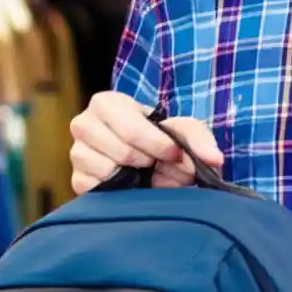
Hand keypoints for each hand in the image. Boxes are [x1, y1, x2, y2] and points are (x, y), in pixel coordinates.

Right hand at [68, 91, 223, 193]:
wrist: (147, 161)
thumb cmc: (161, 139)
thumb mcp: (184, 132)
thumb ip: (200, 140)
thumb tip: (214, 159)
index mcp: (106, 103)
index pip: (131, 128)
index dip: (157, 144)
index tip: (173, 153)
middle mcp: (84, 124)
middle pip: (121, 151)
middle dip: (148, 161)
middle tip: (157, 163)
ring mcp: (77, 153)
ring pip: (107, 170)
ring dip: (134, 176)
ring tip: (144, 171)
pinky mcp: (77, 180)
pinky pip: (96, 188)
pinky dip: (118, 188)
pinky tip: (128, 182)